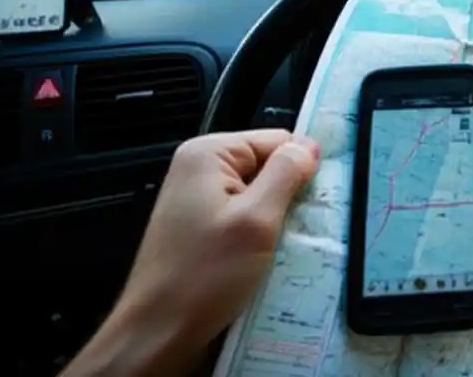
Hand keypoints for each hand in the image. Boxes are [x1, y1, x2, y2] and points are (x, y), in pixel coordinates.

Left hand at [63, 130, 319, 376]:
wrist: (159, 332)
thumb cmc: (203, 277)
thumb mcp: (257, 220)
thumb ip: (286, 174)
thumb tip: (308, 145)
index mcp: (208, 154)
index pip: (276, 139)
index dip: (300, 169)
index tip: (313, 203)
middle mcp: (198, 169)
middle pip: (267, 166)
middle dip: (287, 197)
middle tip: (296, 230)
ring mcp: (196, 199)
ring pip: (259, 195)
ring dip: (275, 220)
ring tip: (279, 247)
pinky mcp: (200, 227)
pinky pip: (243, 218)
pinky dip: (259, 236)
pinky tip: (263, 259)